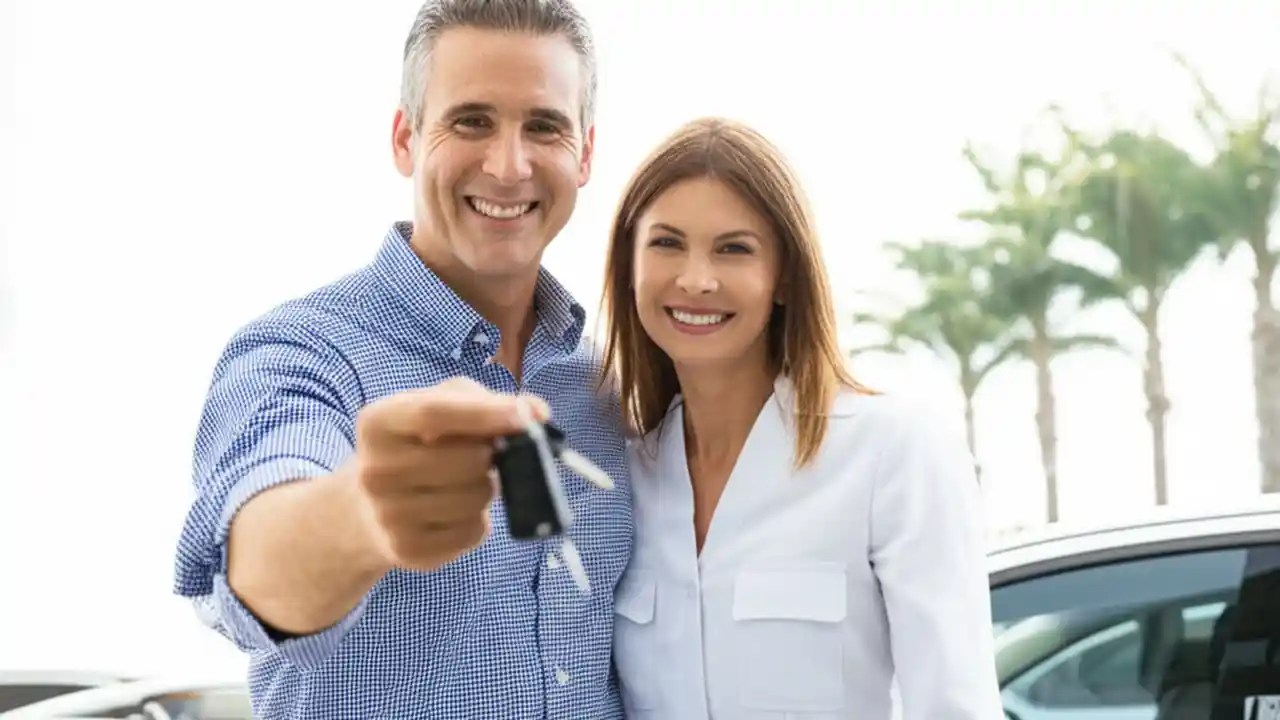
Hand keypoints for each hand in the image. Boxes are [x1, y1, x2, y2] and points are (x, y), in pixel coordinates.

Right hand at [350, 377, 549, 571]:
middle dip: (490, 457)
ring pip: (476, 497)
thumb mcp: (439, 407)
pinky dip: (478, 519)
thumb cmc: (417, 445)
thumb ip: (488, 402)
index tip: (525, 417)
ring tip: (464, 483)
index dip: (485, 414)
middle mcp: (375, 471)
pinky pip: (474, 531)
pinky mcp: (409, 551)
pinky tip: (455, 511)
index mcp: (378, 422)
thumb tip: (538, 413)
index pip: (434, 414)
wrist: (367, 509)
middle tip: (481, 456)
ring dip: (486, 488)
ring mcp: (389, 516)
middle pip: (468, 460)